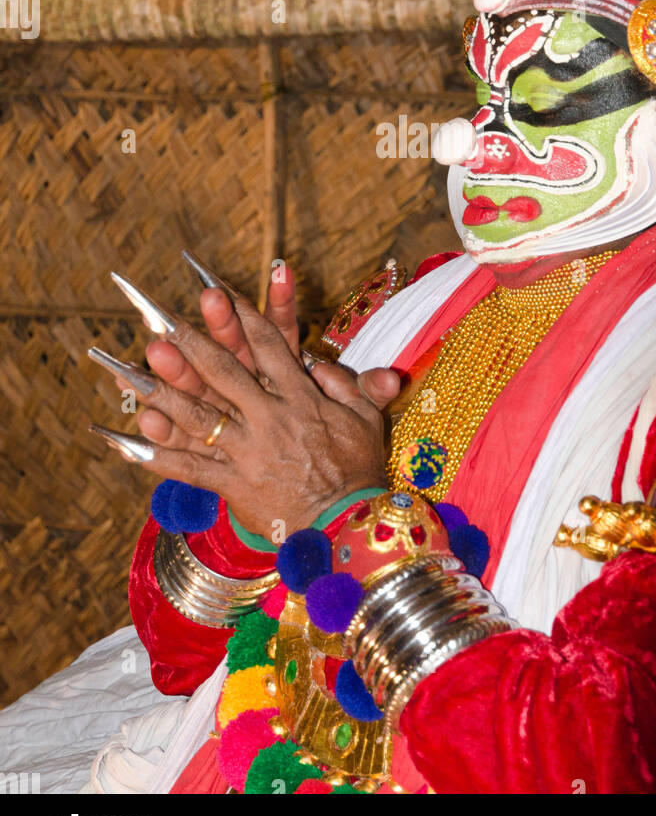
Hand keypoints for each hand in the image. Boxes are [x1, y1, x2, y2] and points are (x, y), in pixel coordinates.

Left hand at [127, 287, 400, 539]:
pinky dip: (161, 456)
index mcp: (300, 397)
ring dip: (166, 393)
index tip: (220, 291)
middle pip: (225, 373)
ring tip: (135, 373)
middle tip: (165, 324)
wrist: (347, 524)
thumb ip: (347, 384)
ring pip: (200, 416)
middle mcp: (269, 418)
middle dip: (193, 346)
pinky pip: (192, 468)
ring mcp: (248, 451)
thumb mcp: (364, 418)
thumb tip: (318, 362)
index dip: (243, 316)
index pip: (268, 346)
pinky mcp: (234, 483)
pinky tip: (130, 443)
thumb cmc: (358, 470)